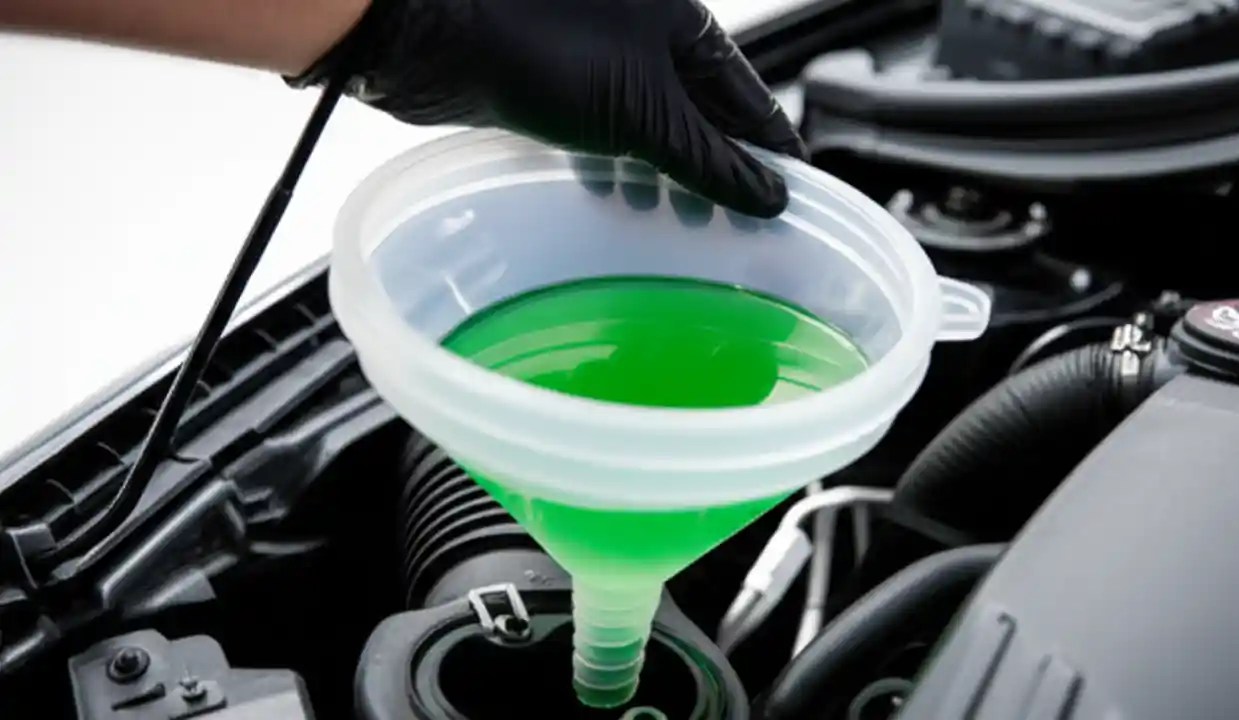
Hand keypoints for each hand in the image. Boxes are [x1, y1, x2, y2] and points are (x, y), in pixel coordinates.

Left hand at [293, 0, 807, 217]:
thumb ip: (709, 160)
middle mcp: (646, 38)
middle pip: (701, 117)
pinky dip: (617, 168)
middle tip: (733, 228)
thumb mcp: (645, 114)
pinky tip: (615, 196)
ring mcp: (598, 60)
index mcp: (684, 28)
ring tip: (676, 223)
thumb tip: (769, 195)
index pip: (750, 102)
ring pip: (651, 129)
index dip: (773, 155)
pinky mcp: (553, 85)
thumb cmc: (540, 44)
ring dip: (666, 177)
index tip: (793, 201)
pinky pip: (604, 134)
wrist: (431, 31)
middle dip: (718, 173)